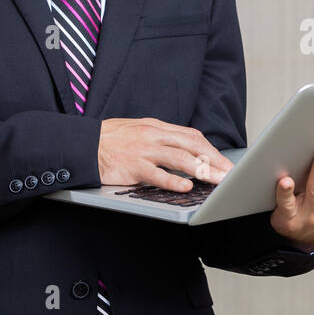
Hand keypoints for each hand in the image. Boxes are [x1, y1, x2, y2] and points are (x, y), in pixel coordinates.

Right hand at [98, 117, 233, 188]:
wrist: (83, 144)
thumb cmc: (110, 140)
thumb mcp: (139, 131)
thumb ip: (161, 138)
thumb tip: (185, 148)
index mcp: (157, 127)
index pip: (192, 136)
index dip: (211, 150)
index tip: (224, 163)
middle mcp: (153, 136)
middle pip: (192, 146)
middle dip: (214, 160)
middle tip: (230, 174)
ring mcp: (144, 151)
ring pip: (180, 158)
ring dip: (203, 170)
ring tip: (218, 180)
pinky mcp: (133, 166)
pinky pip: (156, 174)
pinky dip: (173, 180)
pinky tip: (186, 187)